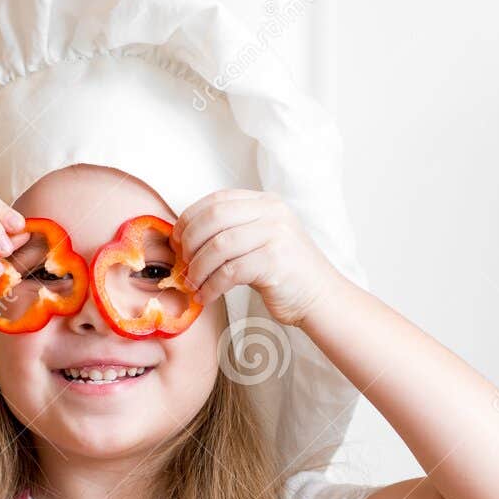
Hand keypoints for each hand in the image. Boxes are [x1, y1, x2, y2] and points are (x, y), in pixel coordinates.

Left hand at [173, 189, 344, 327]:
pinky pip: (229, 272)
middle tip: (184, 265)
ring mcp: (276, 234)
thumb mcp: (261, 240)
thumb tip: (184, 239)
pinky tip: (207, 296)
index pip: (216, 200)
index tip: (177, 242)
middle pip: (213, 218)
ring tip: (193, 285)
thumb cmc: (284, 274)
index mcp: (266, 202)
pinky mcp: (275, 261)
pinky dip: (211, 286)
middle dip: (190, 243)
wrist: (321, 298)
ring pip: (218, 246)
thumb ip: (232, 231)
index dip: (189, 220)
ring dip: (198, 269)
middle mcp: (272, 213)